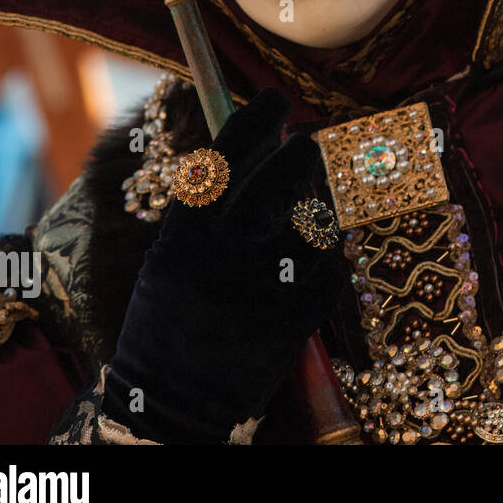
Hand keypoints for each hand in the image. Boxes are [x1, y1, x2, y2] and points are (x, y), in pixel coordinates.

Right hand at [101, 89, 341, 442]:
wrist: (176, 404)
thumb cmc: (174, 319)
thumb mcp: (172, 258)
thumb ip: (210, 207)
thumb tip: (260, 140)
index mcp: (183, 237)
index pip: (224, 157)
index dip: (253, 120)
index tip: (274, 98)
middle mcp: (222, 256)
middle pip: (279, 177)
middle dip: (298, 153)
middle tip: (304, 144)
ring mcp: (262, 288)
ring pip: (312, 220)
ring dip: (310, 216)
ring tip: (292, 231)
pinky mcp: (296, 318)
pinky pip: (330, 267)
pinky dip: (323, 266)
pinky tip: (304, 276)